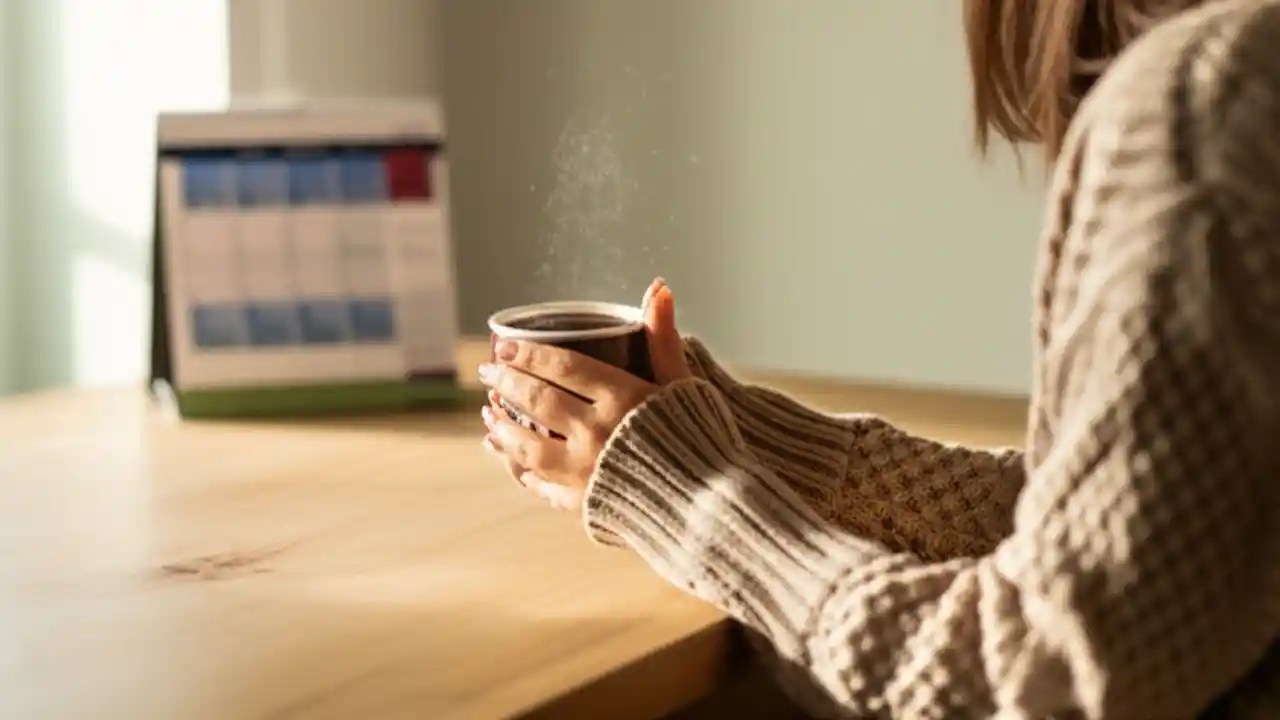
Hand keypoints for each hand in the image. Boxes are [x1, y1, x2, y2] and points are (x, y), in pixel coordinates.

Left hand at [481, 278, 690, 510]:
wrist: (710, 508)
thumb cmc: (700, 440)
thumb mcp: (684, 385)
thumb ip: (663, 339)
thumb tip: (659, 286)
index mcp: (623, 399)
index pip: (563, 367)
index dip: (530, 354)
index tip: (505, 346)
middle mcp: (598, 433)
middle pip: (539, 401)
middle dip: (506, 383)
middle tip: (487, 372)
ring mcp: (587, 472)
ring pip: (528, 445)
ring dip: (503, 428)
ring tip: (488, 413)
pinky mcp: (584, 504)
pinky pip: (541, 485)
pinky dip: (520, 470)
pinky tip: (509, 459)